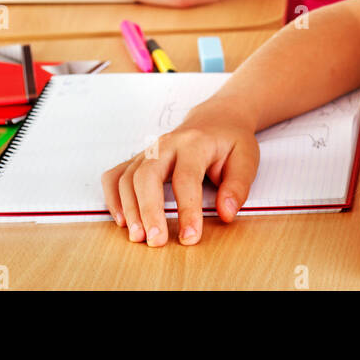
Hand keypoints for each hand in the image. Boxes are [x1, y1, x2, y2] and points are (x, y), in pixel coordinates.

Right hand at [101, 100, 259, 247]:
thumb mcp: (246, 159)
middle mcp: (167, 143)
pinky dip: (113, 197)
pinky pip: (116, 175)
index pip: (186, 178)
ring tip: (138, 237)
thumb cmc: (231, 141)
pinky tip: (120, 219)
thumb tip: (225, 213)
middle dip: (148, 210)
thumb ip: (237, 186)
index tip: (190, 238)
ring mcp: (150, 150)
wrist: (216, 118)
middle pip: (147, 174)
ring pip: (128, 177)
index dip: (187, 210)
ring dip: (129, 208)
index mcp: (195, 142)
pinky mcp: (139, 159)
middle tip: (156, 241)